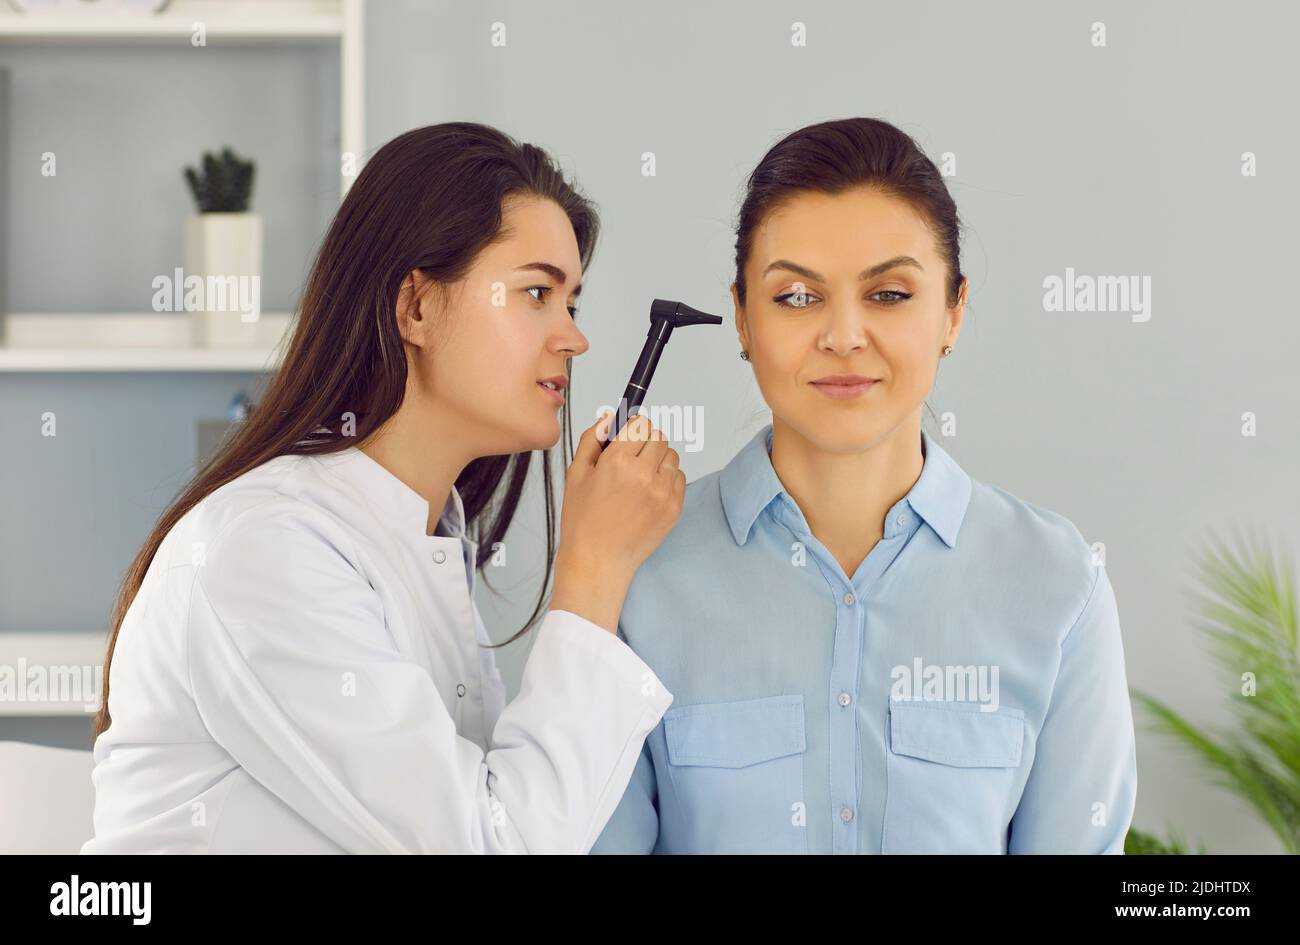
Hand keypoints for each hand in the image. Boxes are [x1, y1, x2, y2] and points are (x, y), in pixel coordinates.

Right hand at [550, 411, 684, 632]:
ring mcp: (663, 492)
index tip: (628, 433)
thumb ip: (592, 439)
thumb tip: (609, 417)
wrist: (598, 562)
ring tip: (639, 477)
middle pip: (658, 436)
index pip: (639, 423)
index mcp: (618, 461)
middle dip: (645, 441)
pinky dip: (667, 479)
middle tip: (631, 457)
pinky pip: (679, 477)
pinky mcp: (674, 508)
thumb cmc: (582, 521)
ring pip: (671, 455)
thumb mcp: (576, 474)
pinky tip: (648, 493)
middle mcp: (644, 474)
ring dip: (658, 459)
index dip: (632, 426)